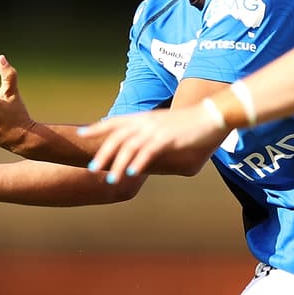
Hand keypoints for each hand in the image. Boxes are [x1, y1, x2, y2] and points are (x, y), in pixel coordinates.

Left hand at [79, 102, 228, 182]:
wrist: (212, 115)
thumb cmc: (192, 124)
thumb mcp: (168, 128)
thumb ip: (155, 139)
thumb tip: (150, 155)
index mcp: (145, 118)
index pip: (115, 121)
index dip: (98, 127)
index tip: (82, 133)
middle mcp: (146, 122)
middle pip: (117, 137)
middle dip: (103, 153)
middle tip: (93, 168)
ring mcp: (156, 130)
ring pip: (130, 147)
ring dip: (118, 164)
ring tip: (111, 179)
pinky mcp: (167, 138)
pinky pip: (148, 151)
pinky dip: (138, 163)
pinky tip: (132, 173)